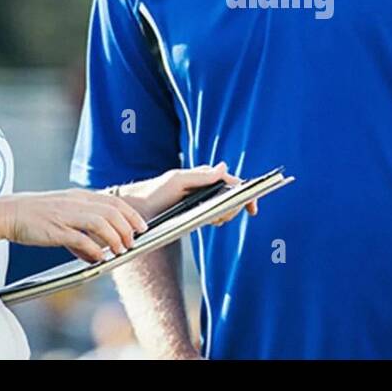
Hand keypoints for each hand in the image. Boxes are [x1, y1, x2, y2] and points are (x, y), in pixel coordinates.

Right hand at [0, 189, 146, 262]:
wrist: (8, 212)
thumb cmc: (34, 216)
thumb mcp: (62, 217)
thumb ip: (81, 234)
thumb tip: (96, 255)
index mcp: (79, 197)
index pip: (113, 202)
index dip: (131, 214)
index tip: (141, 226)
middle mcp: (75, 202)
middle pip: (112, 211)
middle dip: (127, 227)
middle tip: (133, 242)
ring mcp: (66, 215)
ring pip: (101, 222)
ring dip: (114, 238)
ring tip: (120, 251)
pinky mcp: (56, 229)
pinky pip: (81, 239)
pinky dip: (94, 250)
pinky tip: (98, 258)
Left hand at [122, 163, 256, 224]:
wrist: (139, 208)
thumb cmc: (156, 191)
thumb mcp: (178, 181)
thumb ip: (201, 176)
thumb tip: (224, 167)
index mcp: (205, 175)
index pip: (233, 182)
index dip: (247, 194)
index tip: (252, 208)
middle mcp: (207, 185)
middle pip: (233, 196)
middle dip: (233, 207)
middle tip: (220, 217)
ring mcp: (204, 199)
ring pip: (227, 207)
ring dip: (226, 215)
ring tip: (212, 220)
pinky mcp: (199, 212)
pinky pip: (216, 215)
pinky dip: (218, 219)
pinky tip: (210, 222)